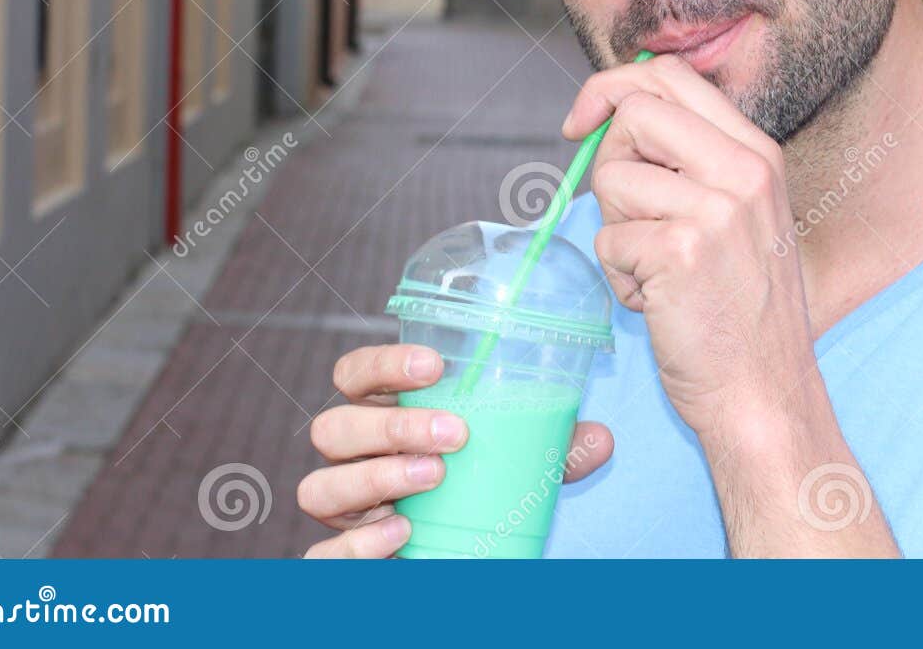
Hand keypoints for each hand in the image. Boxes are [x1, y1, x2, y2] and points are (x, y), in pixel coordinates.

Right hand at [297, 343, 613, 556]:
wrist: (459, 559)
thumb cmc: (477, 487)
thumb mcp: (518, 461)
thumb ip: (552, 446)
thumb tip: (602, 439)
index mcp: (381, 415)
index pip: (354, 374)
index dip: (383, 363)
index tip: (436, 364)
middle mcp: (351, 459)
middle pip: (335, 428)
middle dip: (392, 425)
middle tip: (455, 433)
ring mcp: (342, 510)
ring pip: (320, 488)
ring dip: (377, 477)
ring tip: (436, 476)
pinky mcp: (340, 558)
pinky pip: (322, 555)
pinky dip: (356, 545)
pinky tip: (401, 530)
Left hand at [566, 53, 819, 445]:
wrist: (764, 392)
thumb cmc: (739, 311)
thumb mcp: (738, 215)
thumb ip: (691, 161)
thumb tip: (609, 115)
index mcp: (757, 154)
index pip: (672, 77)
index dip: (612, 87)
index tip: (583, 122)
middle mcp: (744, 171)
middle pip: (634, 114)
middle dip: (608, 163)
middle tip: (630, 219)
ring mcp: (716, 209)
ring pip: (612, 180)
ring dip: (617, 232)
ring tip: (657, 271)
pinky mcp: (680, 252)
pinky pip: (608, 239)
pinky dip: (620, 277)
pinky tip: (659, 302)